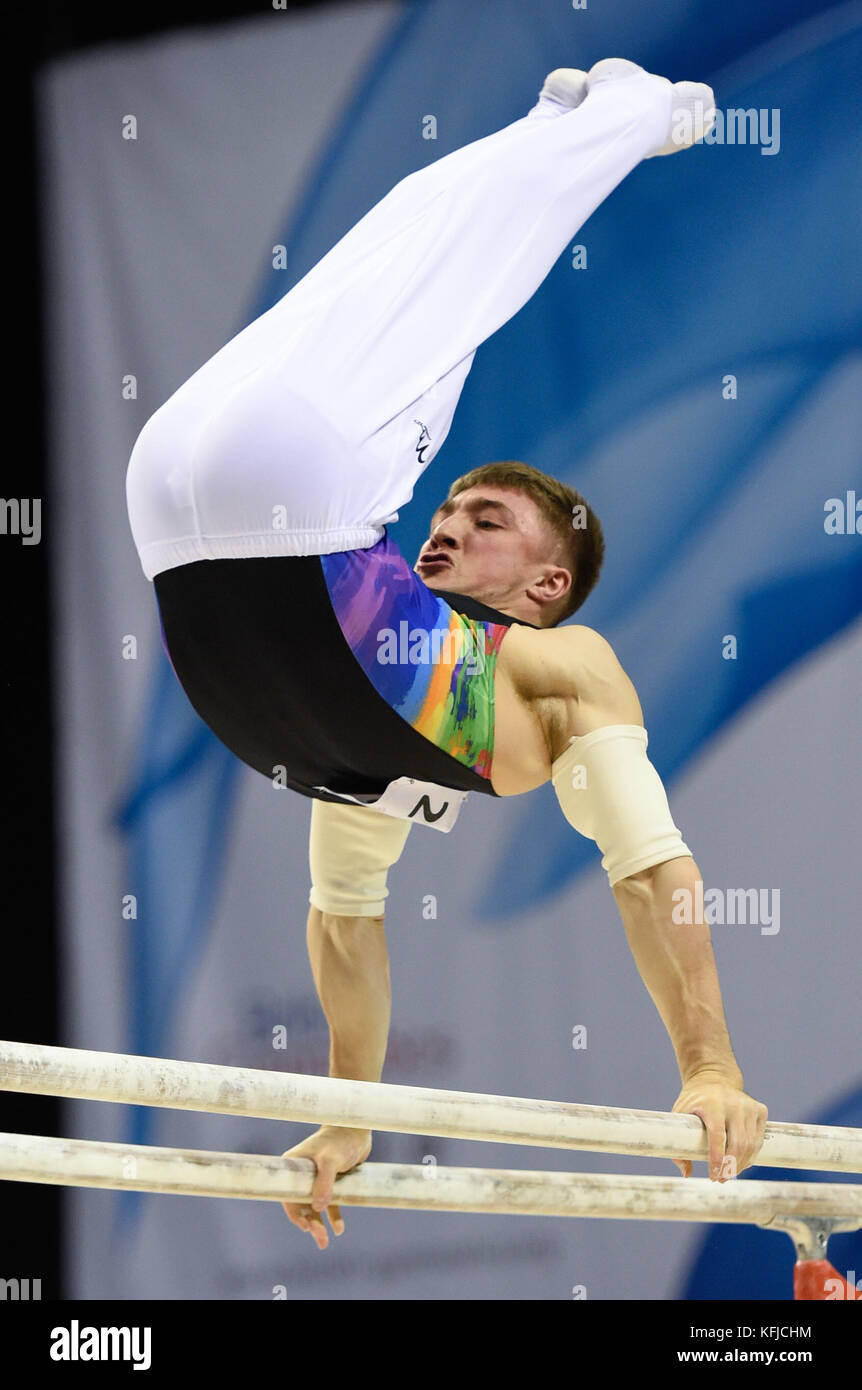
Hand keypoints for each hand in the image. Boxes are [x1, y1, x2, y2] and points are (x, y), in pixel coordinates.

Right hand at [281, 1125, 371, 1248]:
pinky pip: (330, 1203)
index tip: (305, 1226)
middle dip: (310, 1224)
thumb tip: (318, 1209)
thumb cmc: (340, 1139)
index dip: (295, 1213)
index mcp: (293, 1166)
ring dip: (319, 1224)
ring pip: (315, 1207)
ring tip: (325, 1241)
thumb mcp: (331, 1159)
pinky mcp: (332, 1181)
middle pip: (301, 1205)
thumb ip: (324, 1182)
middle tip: (321, 1239)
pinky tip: (339, 1229)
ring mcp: (317, 1178)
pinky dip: (333, 1216)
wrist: (358, 1128)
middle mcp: (302, 1174)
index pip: (288, 1195)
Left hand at [671, 1069, 767, 1180]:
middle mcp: (734, 1104)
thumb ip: (679, 1143)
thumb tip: (687, 1173)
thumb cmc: (694, 1101)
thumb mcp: (680, 1114)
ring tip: (729, 1174)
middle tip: (720, 1179)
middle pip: (737, 1144)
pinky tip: (741, 1162)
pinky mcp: (760, 1110)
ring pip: (750, 1145)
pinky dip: (752, 1155)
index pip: (718, 1136)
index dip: (717, 1159)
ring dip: (741, 1165)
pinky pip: (759, 1139)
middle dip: (730, 1167)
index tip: (712, 1176)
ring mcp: (749, 1106)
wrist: (713, 1078)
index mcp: (712, 1104)